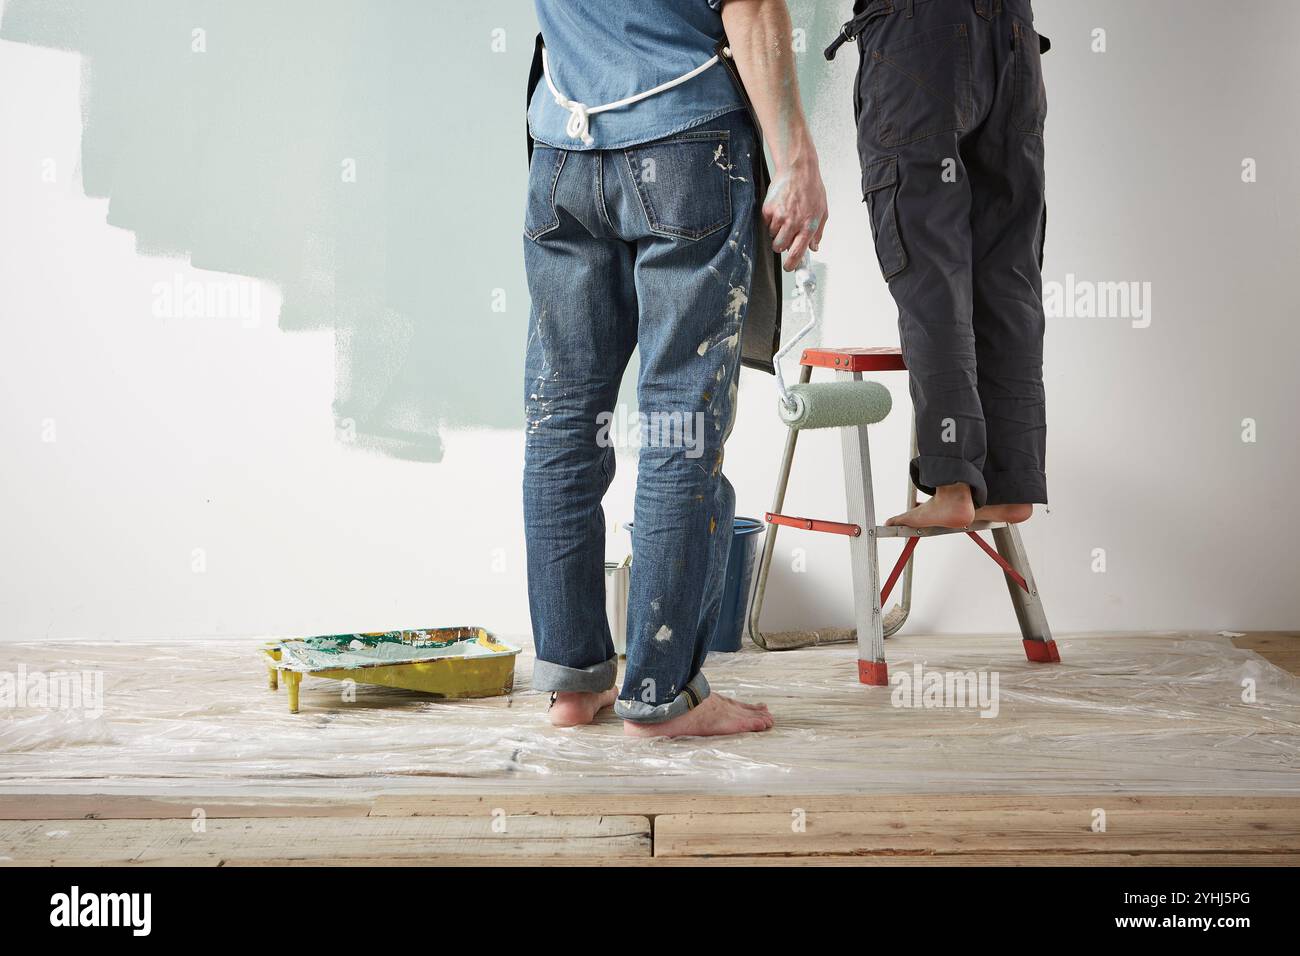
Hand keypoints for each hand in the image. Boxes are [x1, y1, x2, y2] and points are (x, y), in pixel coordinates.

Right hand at [763, 154, 827, 271]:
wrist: (798, 169)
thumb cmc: (811, 188)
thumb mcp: (822, 211)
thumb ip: (818, 232)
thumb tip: (814, 247)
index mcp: (808, 226)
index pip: (797, 253)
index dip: (791, 264)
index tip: (788, 267)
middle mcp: (793, 223)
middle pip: (779, 247)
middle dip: (781, 245)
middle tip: (785, 236)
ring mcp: (780, 216)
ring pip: (772, 235)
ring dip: (776, 230)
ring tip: (784, 216)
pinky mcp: (769, 209)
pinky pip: (766, 222)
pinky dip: (771, 219)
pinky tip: (779, 208)